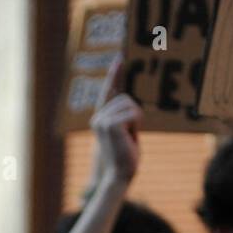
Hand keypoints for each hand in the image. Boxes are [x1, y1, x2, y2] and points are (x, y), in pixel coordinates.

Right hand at [90, 59, 141, 186]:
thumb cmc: (126, 157)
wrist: (120, 175)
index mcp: (100, 118)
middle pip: (126, 99)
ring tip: (128, 137)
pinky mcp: (109, 124)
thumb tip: (129, 104)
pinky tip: (128, 137)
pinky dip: (136, 124)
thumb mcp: (126, 132)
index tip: (120, 57)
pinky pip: (133, 113)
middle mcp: (97, 117)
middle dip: (134, 115)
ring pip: (130, 105)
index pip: (109, 92)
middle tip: (129, 136)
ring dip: (136, 120)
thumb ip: (125, 117)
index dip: (114, 74)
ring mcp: (101, 120)